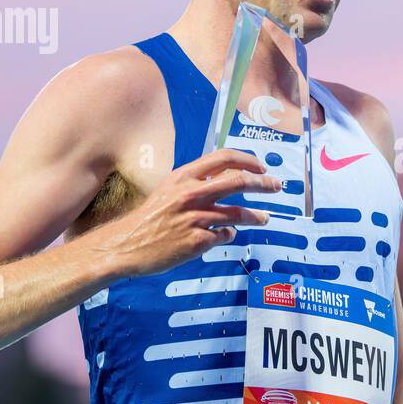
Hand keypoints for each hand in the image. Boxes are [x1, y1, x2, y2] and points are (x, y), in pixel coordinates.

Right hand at [98, 148, 279, 276]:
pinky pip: (225, 235)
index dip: (248, 160)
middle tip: (276, 186)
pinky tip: (227, 235)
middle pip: (239, 182)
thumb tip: (227, 179)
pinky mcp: (197, 241)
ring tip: (264, 218)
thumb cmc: (150, 217)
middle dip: (264, 183)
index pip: (224, 158)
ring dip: (256, 216)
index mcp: (184, 177)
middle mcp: (191, 194)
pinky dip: (229, 235)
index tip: (262, 166)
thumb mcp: (169, 189)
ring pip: (239, 214)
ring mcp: (195, 218)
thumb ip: (197, 182)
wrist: (126, 245)